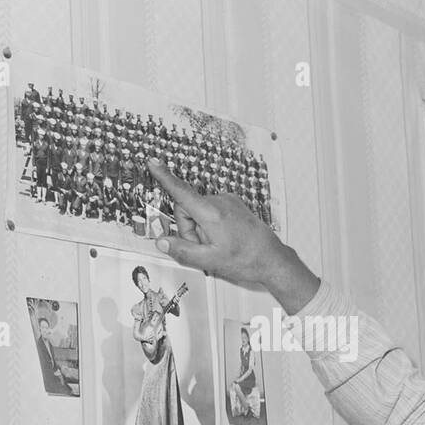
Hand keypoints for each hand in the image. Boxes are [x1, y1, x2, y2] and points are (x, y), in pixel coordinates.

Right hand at [146, 160, 319, 310]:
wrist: (271, 258)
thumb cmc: (245, 260)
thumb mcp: (209, 261)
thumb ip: (182, 251)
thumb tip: (161, 241)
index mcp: (212, 213)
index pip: (181, 192)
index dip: (165, 178)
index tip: (153, 163)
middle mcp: (220, 202)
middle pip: (186, 208)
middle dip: (188, 227)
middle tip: (203, 247)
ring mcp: (228, 201)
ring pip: (198, 210)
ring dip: (200, 227)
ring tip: (217, 244)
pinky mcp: (234, 204)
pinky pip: (210, 210)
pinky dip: (210, 223)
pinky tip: (223, 238)